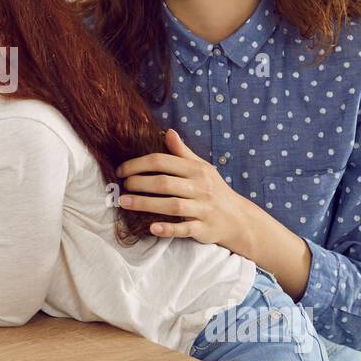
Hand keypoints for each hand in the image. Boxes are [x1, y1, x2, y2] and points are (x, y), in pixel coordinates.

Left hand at [116, 128, 254, 252]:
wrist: (238, 218)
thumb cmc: (214, 190)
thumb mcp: (202, 168)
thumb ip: (183, 152)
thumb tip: (168, 132)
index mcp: (196, 170)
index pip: (163, 162)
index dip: (139, 164)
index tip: (121, 170)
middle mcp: (200, 187)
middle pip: (164, 183)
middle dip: (139, 183)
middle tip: (122, 186)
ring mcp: (202, 209)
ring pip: (172, 205)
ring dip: (145, 204)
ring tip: (124, 202)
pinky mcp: (203, 228)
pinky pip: (184, 229)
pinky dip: (168, 228)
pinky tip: (152, 227)